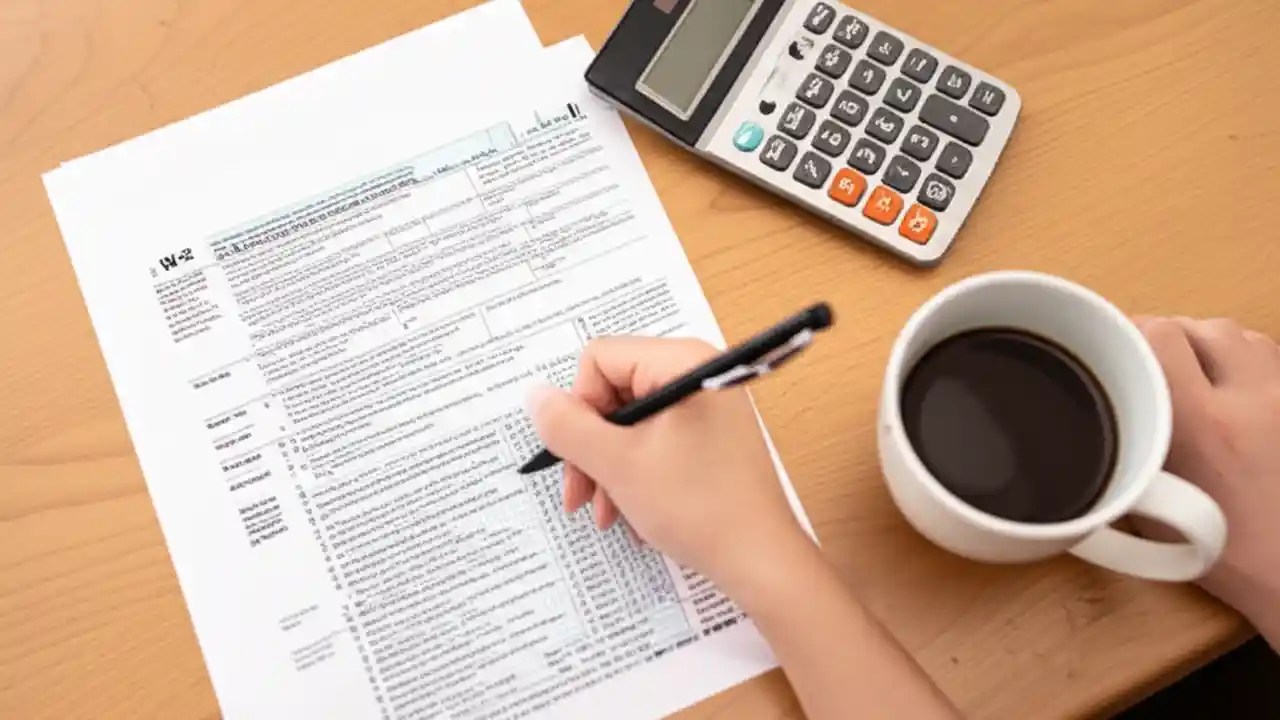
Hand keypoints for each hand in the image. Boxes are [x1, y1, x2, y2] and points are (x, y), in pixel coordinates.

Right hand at [524, 336, 811, 595]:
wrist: (761, 561)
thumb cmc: (700, 508)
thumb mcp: (619, 465)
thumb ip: (568, 427)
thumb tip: (535, 396)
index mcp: (682, 362)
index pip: (600, 359)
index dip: (579, 408)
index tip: (578, 454)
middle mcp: (697, 373)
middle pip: (613, 392)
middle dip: (591, 447)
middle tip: (580, 496)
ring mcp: (706, 405)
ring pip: (629, 422)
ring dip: (608, 467)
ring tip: (607, 513)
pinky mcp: (710, 435)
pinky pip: (654, 440)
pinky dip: (635, 474)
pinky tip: (633, 513)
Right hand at [1136, 317, 1279, 643]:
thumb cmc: (1225, 556)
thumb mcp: (1145, 513)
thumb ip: (1115, 459)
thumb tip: (1081, 424)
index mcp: (1202, 425)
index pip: (1158, 335)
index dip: (1127, 333)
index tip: (1108, 351)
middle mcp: (1251, 399)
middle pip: (1195, 328)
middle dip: (1162, 339)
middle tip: (1142, 368)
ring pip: (1237, 335)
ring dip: (1204, 344)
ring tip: (1185, 373)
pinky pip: (1269, 355)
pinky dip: (1242, 359)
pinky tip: (1226, 385)